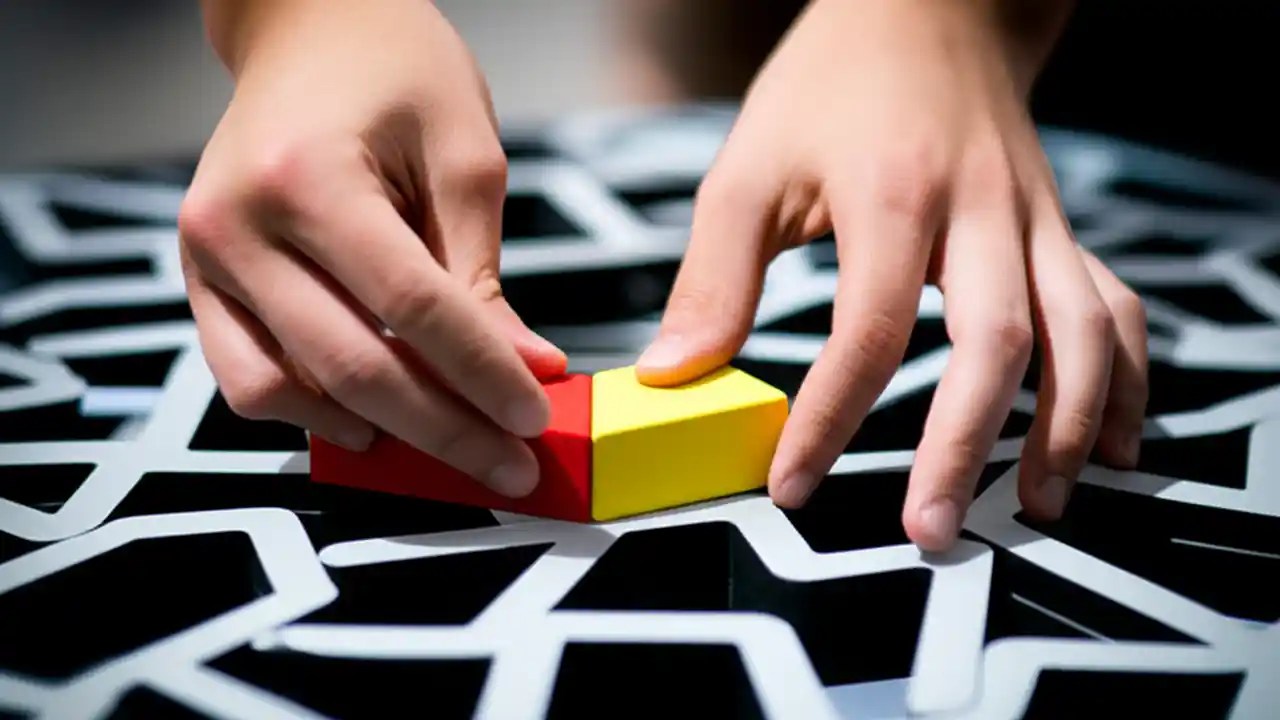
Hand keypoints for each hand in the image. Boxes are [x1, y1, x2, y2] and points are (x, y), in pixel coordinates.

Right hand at [179, 0, 565, 496]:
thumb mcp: (462, 159)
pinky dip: (311, 413)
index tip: (535, 418)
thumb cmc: (397, 70)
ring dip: (379, 433)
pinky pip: (246, 379)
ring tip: (450, 444)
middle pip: (354, 367)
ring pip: (288, 391)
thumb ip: (482, 275)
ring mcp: (207, 257)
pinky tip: (373, 420)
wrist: (308, 29)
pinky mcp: (201, 280)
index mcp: (310, 176)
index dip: (484, 376)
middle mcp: (239, 223)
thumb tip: (522, 370)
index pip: (416, 309)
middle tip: (511, 466)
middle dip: (446, 430)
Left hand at [636, 0, 1147, 550]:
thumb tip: (673, 378)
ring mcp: (1035, 220)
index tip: (791, 487)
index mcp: (892, 194)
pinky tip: (1110, 446)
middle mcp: (981, 211)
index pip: (867, 332)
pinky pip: (1114, 310)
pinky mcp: (1061, 229)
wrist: (927, 9)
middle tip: (930, 530)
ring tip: (1038, 507)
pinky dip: (1124, 382)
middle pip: (996, 347)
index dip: (829, 421)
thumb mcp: (748, 168)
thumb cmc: (827, 87)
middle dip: (964, 449)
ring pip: (1081, 334)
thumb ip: (713, 279)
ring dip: (1068, 429)